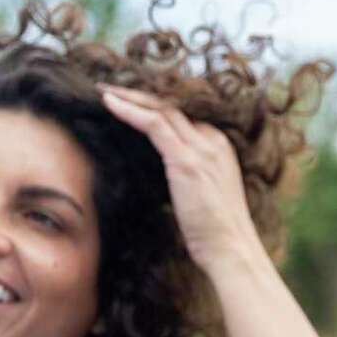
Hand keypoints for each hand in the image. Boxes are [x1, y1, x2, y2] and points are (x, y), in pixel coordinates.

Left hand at [100, 85, 264, 273]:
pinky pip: (154, 124)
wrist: (232, 249)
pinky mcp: (187, 160)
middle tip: (111, 87)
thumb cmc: (217, 232)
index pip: (182, 115)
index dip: (154, 106)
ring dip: (130, 96)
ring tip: (104, 91)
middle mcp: (212, 140)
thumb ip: (189, 176)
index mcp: (218, 146)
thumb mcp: (204, 195)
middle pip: (172, 106)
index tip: (131, 102)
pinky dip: (130, 111)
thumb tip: (166, 175)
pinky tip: (111, 104)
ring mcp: (201, 148)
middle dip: (139, 94)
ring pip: (161, 109)